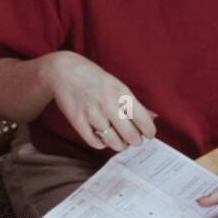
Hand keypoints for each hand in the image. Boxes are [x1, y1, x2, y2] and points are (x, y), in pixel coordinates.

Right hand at [43, 49, 157, 151]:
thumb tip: (153, 117)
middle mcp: (108, 104)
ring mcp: (92, 113)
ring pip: (113, 141)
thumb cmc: (94, 79)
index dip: (148, 131)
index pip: (142, 120)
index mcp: (121, 93)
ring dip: (120, 145)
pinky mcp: (78, 121)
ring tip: (121, 142)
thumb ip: (134, 103)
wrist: (64, 71)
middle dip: (135, 141)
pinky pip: (95, 142)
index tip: (149, 135)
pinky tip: (104, 139)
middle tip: (134, 140)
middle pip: (130, 135)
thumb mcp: (117, 85)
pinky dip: (102, 144)